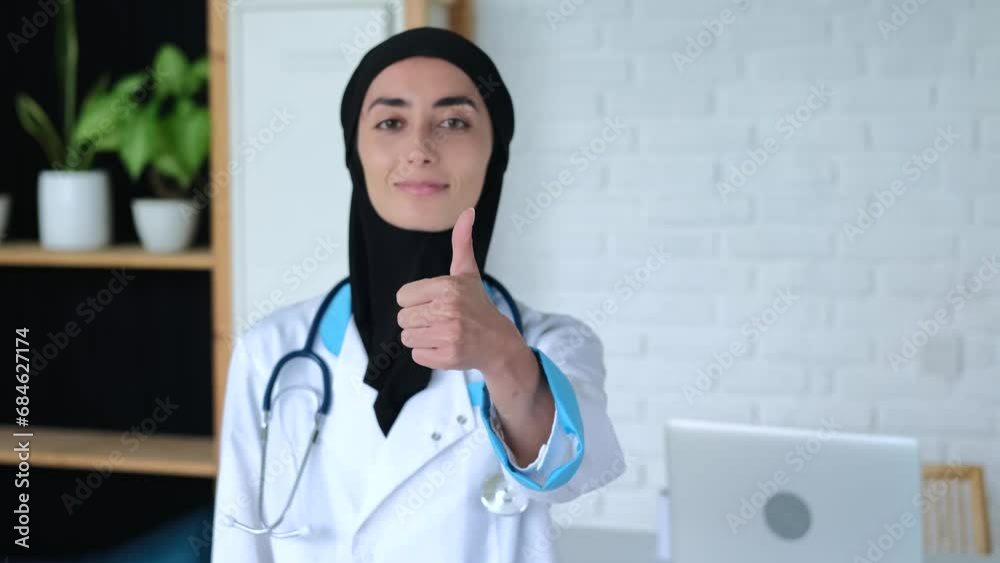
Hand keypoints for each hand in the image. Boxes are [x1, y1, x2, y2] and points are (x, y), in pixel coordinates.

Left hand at [396, 207, 521, 372]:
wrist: (498, 341)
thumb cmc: (477, 305)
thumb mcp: (467, 273)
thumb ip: (462, 242)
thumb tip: (467, 211)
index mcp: (447, 287)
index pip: (402, 297)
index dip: (416, 301)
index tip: (435, 303)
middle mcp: (447, 310)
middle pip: (402, 319)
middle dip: (418, 320)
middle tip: (439, 320)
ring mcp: (448, 335)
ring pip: (407, 338)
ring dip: (422, 337)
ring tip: (442, 332)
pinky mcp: (447, 357)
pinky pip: (417, 355)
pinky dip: (428, 353)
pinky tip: (446, 346)